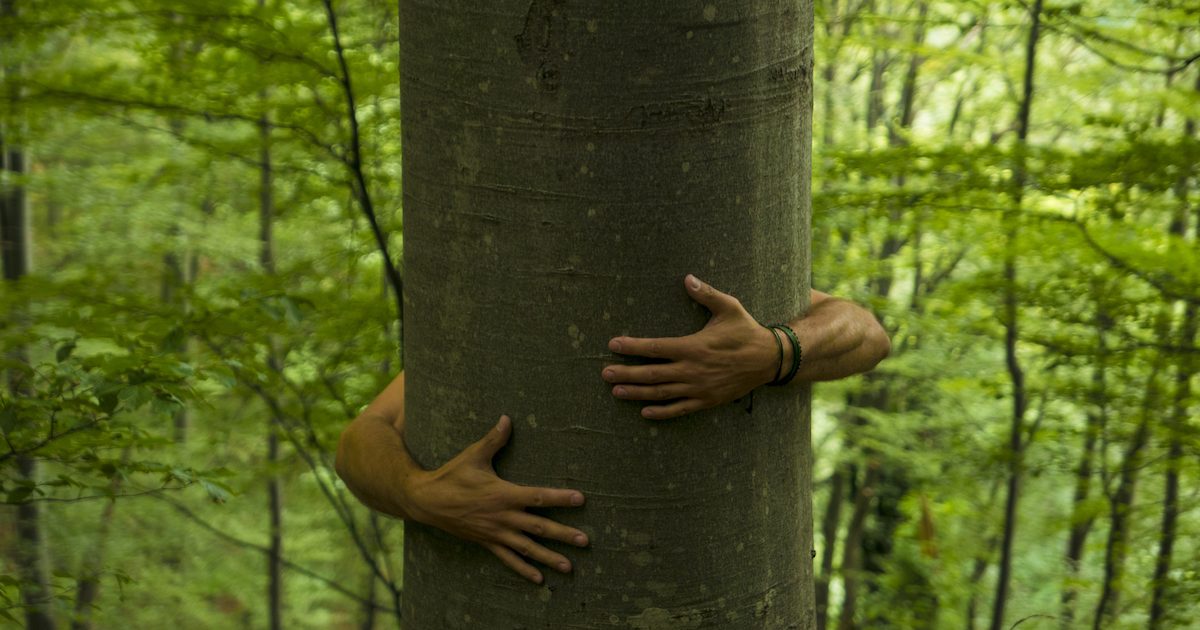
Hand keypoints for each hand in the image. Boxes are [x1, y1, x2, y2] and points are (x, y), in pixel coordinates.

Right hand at [405, 416, 588, 583]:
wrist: (426, 500)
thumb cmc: (452, 475)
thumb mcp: (473, 455)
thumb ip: (494, 439)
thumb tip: (507, 418)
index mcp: (503, 494)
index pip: (538, 497)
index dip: (561, 498)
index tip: (581, 499)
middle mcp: (503, 517)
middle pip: (539, 527)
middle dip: (563, 534)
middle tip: (585, 541)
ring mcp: (495, 533)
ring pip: (527, 548)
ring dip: (549, 557)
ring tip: (569, 567)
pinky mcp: (487, 542)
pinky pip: (508, 559)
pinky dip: (524, 570)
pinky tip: (540, 579)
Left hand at [602, 274, 778, 419]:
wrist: (769, 360)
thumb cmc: (746, 331)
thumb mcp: (729, 308)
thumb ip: (706, 294)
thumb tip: (688, 278)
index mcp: (693, 346)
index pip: (655, 347)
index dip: (632, 346)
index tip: (613, 344)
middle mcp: (692, 370)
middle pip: (651, 374)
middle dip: (626, 373)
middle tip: (604, 372)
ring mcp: (698, 388)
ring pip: (661, 393)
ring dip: (636, 392)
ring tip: (616, 391)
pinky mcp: (706, 401)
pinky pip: (679, 409)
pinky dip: (661, 412)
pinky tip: (644, 412)